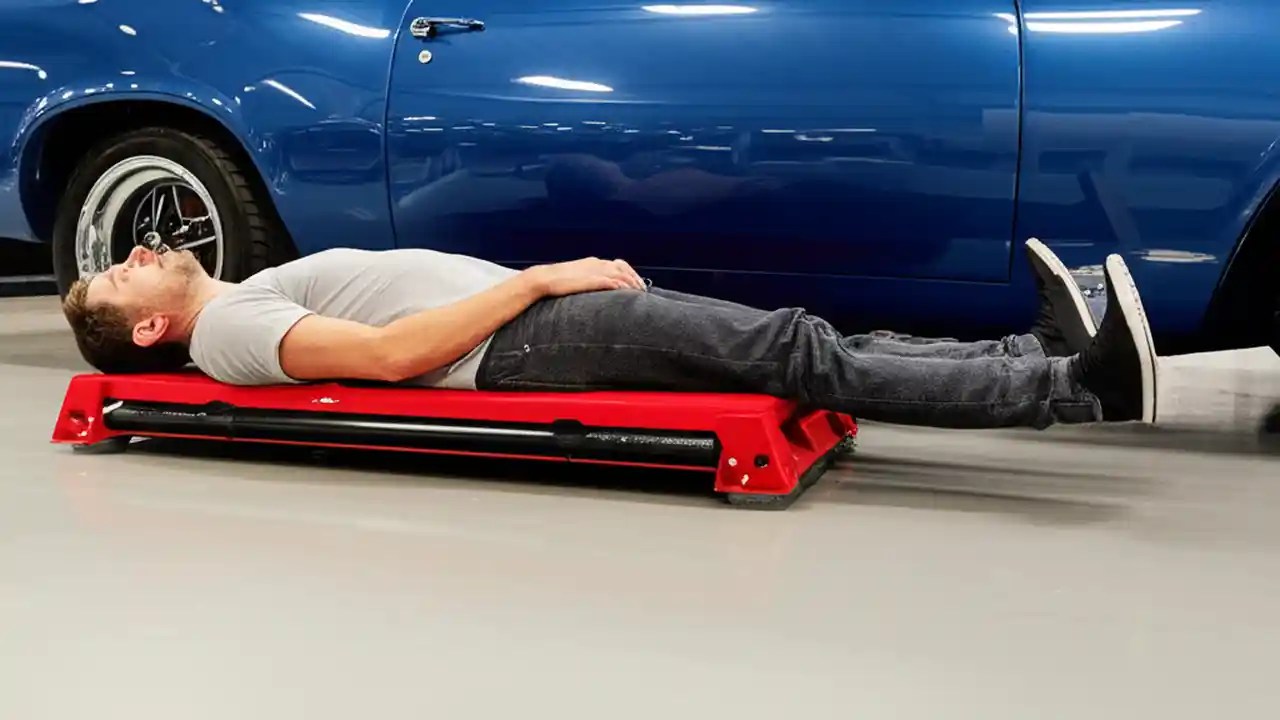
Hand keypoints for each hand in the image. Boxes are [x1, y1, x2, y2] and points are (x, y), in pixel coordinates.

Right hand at [524, 257, 646, 297]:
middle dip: (635, 279)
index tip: (637, 284)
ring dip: (632, 283)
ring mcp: (594, 270)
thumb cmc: (557, 281)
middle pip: (623, 268)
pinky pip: (611, 281)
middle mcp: (597, 264)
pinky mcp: (590, 279)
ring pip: (621, 274)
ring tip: (640, 293)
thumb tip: (597, 290)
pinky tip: (627, 292)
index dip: (630, 273)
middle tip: (643, 290)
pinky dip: (621, 286)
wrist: (543, 278)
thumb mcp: (576, 278)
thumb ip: (588, 281)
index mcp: (594, 262)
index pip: (619, 264)